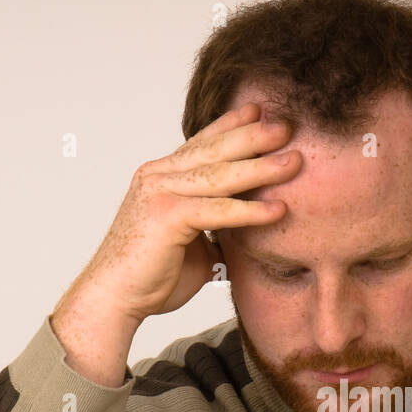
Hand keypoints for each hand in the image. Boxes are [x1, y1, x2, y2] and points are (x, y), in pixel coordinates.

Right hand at [61, 101, 302, 321]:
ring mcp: (160, 192)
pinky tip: (279, 210)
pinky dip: (250, 211)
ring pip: (220, 175)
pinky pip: (218, 210)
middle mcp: (158, 176)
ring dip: (261, 167)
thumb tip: (244, 233)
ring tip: (295, 161)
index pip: (201, 143)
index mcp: (161, 177)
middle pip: (214, 149)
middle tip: (287, 125)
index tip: (258, 112)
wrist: (115, 299)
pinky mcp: (166, 216)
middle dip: (253, 135)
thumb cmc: (151, 277)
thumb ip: (215, 230)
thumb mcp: (193, 244)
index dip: (230, 126)